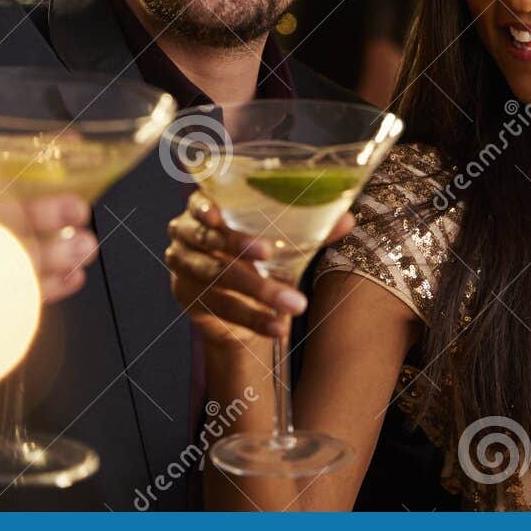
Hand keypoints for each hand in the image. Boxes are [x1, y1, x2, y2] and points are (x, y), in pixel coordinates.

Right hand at [165, 191, 353, 346]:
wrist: (240, 300)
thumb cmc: (259, 253)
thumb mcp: (283, 238)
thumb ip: (311, 228)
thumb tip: (347, 220)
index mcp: (207, 207)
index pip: (200, 203)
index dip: (205, 208)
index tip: (218, 215)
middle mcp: (187, 233)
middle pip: (210, 240)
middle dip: (239, 247)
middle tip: (268, 255)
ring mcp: (184, 266)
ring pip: (217, 278)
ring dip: (256, 291)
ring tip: (293, 304)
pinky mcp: (187, 297)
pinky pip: (220, 309)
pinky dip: (253, 319)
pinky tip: (278, 327)